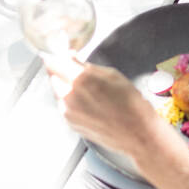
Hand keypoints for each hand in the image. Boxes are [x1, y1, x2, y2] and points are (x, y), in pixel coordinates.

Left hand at [46, 56, 166, 160]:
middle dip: (61, 70)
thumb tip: (71, 58)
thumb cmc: (131, 106)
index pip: (52, 61)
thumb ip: (86, 65)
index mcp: (80, 80)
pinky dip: (70, 100)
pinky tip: (89, 102)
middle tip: (76, 70)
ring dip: (65, 85)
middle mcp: (69, 96)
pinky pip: (63, 104)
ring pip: (57, 90)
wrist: (137, 135)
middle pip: (52, 75)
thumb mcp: (112, 75)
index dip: (56, 55)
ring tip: (88, 89)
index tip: (61, 54)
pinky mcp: (70, 123)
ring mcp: (68, 112)